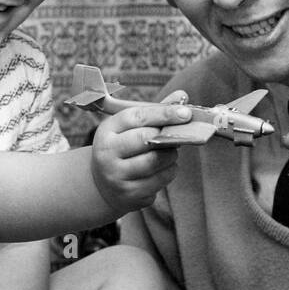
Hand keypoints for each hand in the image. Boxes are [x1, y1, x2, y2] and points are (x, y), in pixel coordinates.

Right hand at [90, 97, 186, 214]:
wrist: (103, 185)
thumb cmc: (123, 149)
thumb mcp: (129, 128)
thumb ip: (154, 112)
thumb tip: (182, 96)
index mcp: (106, 131)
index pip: (137, 117)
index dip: (163, 113)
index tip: (186, 112)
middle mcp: (107, 154)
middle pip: (146, 139)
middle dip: (168, 135)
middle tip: (181, 134)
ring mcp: (117, 176)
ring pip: (156, 161)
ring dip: (171, 155)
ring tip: (171, 151)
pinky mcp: (130, 194)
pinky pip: (160, 180)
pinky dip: (170, 171)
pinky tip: (164, 168)